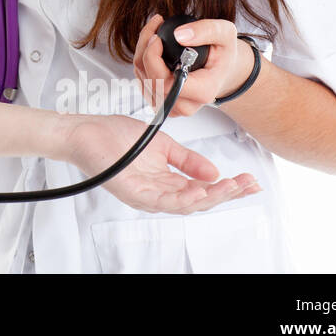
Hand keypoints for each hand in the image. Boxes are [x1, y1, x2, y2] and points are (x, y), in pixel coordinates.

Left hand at [64, 113, 260, 213]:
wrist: (84, 130)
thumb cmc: (115, 137)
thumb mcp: (162, 145)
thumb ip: (187, 160)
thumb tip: (214, 171)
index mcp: (165, 182)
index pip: (202, 189)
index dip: (227, 187)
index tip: (250, 181)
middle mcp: (156, 193)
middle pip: (197, 201)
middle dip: (226, 194)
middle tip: (247, 185)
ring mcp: (143, 195)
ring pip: (182, 205)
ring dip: (209, 198)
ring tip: (229, 188)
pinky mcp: (130, 192)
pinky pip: (160, 201)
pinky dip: (182, 198)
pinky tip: (199, 192)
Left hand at [133, 14, 254, 117]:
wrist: (220, 71)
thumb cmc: (222, 54)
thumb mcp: (225, 34)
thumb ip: (207, 30)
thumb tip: (178, 35)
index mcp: (203, 92)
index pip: (166, 82)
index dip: (153, 58)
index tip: (157, 37)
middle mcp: (185, 105)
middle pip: (150, 79)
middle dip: (145, 48)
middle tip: (154, 27)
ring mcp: (170, 107)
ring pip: (142, 78)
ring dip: (142, 51)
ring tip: (156, 34)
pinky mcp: (159, 102)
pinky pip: (141, 79)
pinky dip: (142, 60)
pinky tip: (154, 48)